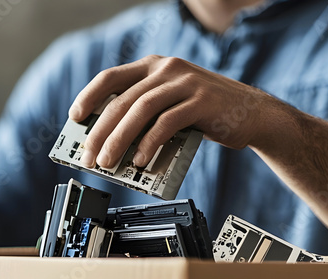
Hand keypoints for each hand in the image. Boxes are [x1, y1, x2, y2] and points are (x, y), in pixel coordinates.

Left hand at [68, 55, 281, 169]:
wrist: (252, 115)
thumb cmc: (205, 114)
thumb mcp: (169, 107)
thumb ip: (143, 116)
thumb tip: (107, 143)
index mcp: (154, 67)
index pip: (111, 77)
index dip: (89, 96)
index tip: (75, 117)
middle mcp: (167, 69)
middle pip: (122, 100)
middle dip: (101, 131)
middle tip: (89, 155)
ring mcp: (185, 83)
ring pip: (141, 110)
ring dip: (119, 139)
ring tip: (108, 162)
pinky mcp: (202, 101)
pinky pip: (167, 122)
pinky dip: (150, 143)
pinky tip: (140, 160)